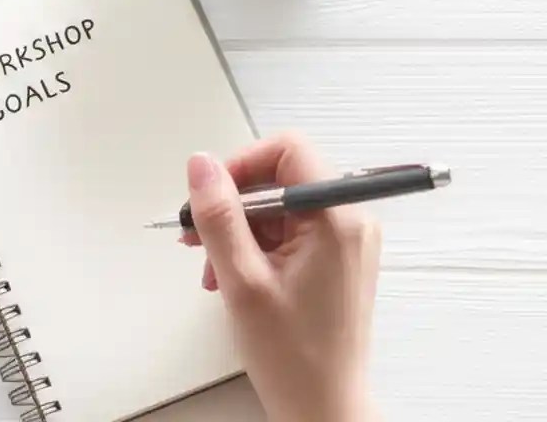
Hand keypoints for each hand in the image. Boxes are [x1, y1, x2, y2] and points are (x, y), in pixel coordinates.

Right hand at [182, 135, 380, 421]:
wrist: (324, 409)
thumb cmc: (295, 357)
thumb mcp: (242, 280)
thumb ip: (219, 216)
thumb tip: (201, 165)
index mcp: (338, 219)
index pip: (289, 150)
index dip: (242, 165)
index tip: (210, 195)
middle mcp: (350, 222)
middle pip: (280, 178)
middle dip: (232, 205)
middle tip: (196, 236)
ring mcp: (345, 242)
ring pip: (278, 207)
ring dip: (237, 231)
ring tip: (212, 270)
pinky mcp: (335, 260)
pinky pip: (288, 233)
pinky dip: (254, 248)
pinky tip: (230, 278)